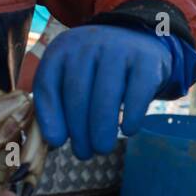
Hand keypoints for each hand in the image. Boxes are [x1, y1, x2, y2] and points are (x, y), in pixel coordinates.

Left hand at [33, 25, 171, 159]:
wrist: (140, 42)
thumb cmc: (99, 70)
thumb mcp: (72, 76)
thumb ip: (58, 103)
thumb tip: (54, 140)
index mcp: (62, 49)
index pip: (48, 84)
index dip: (50, 117)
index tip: (58, 142)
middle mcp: (88, 44)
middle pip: (77, 94)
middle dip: (79, 130)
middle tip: (84, 153)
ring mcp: (119, 49)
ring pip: (106, 96)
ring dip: (102, 129)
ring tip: (102, 148)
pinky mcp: (146, 60)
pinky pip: (136, 94)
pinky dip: (131, 117)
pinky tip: (128, 130)